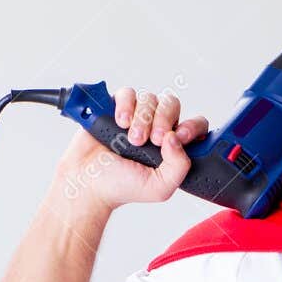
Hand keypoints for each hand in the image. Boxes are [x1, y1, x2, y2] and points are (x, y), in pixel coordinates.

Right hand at [52, 86, 209, 212]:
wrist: (87, 183)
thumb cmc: (122, 187)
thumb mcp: (159, 188)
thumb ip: (178, 166)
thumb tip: (175, 138)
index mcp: (172, 144)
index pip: (194, 124)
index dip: (192, 126)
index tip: (180, 136)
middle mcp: (157, 127)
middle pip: (172, 104)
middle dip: (164, 119)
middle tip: (152, 140)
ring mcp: (137, 116)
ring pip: (150, 98)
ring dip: (142, 118)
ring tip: (131, 139)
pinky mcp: (116, 108)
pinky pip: (127, 93)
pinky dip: (126, 105)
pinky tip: (121, 122)